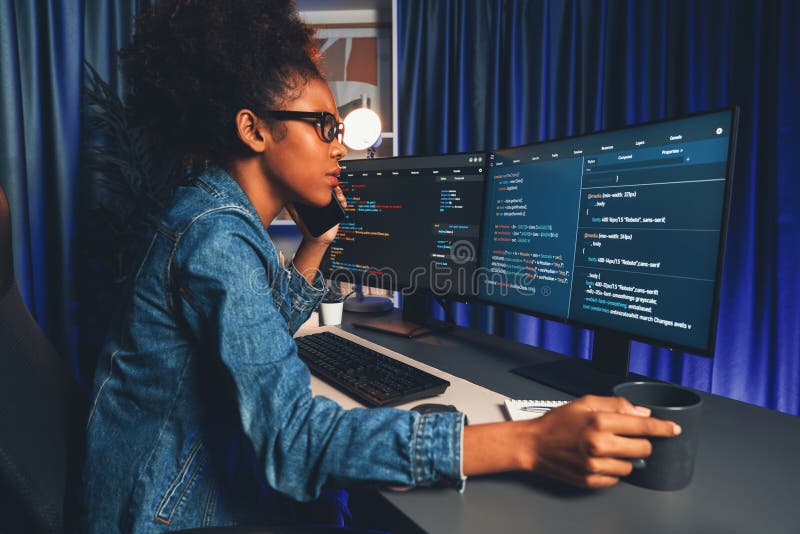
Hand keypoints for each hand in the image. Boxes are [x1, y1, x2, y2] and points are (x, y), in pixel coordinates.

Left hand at [286, 186, 346, 244]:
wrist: (316, 239)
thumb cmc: (306, 227)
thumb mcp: (296, 216)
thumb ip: (291, 207)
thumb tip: (286, 197)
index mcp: (314, 199)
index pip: (319, 187)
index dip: (322, 182)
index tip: (323, 181)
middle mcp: (323, 201)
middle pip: (329, 188)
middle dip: (332, 185)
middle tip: (332, 187)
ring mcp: (330, 205)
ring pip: (337, 194)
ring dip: (339, 192)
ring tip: (337, 196)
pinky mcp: (337, 211)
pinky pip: (342, 203)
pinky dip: (343, 201)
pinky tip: (341, 202)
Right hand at [528, 395, 679, 487]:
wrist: (533, 444)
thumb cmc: (557, 422)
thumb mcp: (585, 403)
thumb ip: (616, 405)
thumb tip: (642, 412)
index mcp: (599, 422)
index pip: (643, 426)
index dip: (662, 427)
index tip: (673, 429)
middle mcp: (599, 445)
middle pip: (643, 449)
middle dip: (641, 442)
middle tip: (628, 437)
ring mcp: (595, 466)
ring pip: (631, 466)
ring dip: (625, 457)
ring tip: (606, 448)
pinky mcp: (591, 481)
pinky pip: (616, 478)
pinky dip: (612, 469)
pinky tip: (598, 459)